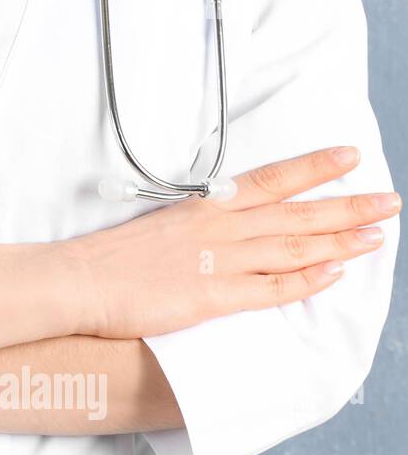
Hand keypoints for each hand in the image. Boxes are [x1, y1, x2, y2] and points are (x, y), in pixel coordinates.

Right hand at [70, 147, 398, 338]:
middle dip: (347, 205)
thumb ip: (195, 226)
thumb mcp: (157, 226)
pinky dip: (305, 281)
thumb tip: (223, 226)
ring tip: (376, 235)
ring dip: (340, 240)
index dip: (314, 167)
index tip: (349, 157)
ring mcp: (219, 262)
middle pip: (296, 212)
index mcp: (204, 207)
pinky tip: (333, 275)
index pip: (271, 180)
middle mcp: (219, 229)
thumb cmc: (109, 257)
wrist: (78, 281)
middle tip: (389, 201)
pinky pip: (271, 288)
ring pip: (293, 247)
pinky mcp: (213, 297)